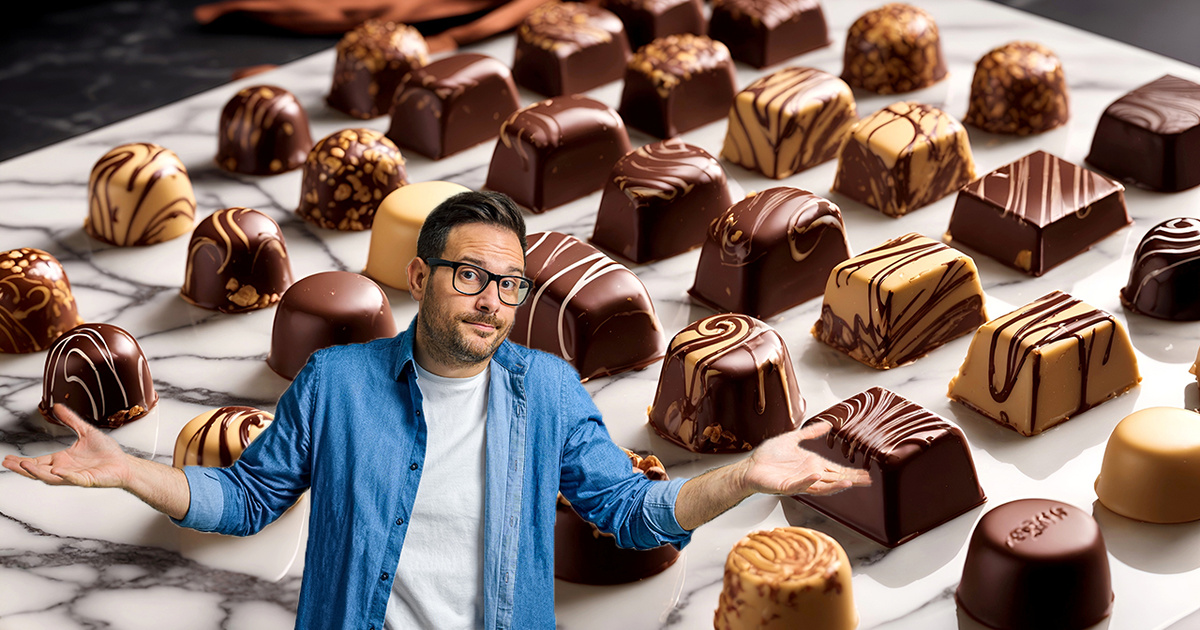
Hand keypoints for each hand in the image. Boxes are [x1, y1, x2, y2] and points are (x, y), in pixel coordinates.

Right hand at [3, 404, 131, 488]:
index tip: (7, 459)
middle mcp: (65, 470)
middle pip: (39, 471)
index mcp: (62, 460)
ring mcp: (75, 476)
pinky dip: (66, 476)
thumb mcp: (85, 431)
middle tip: (9, 463)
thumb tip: (57, 407)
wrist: (124, 463)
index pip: (38, 462)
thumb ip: (71, 420)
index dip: (23, 461)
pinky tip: (58, 471)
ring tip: (24, 465)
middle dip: (24, 468)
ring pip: (52, 477)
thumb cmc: (106, 452)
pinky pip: (75, 479)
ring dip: (38, 472)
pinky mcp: (88, 480)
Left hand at [741, 422, 871, 495]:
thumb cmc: (769, 457)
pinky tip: (817, 475)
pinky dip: (808, 480)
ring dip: (834, 485)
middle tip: (866, 481)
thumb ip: (810, 433)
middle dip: (850, 480)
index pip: (836, 470)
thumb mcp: (793, 439)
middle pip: (834, 480)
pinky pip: (799, 484)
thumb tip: (827, 424)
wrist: (750, 467)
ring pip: (821, 486)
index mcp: (812, 465)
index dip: (851, 472)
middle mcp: (809, 475)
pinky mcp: (786, 486)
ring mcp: (799, 482)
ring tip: (849, 482)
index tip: (867, 474)